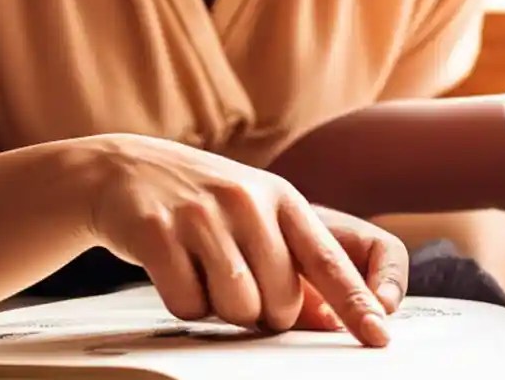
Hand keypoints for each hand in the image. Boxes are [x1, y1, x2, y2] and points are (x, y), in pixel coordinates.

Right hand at [78, 135, 391, 346]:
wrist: (125, 170)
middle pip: (281, 301)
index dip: (356, 303)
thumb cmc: (204, 204)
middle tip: (237, 280)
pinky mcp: (158, 231)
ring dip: (222, 309)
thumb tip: (332, 320)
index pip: (329, 261)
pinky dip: (184, 302)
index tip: (379, 335)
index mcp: (283, 198)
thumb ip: (298, 265)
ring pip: (237, 308)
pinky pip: (187, 305)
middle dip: (263, 311)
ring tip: (205, 271)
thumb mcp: (258, 218)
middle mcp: (248, 202)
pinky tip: (175, 267)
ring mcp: (202, 215)